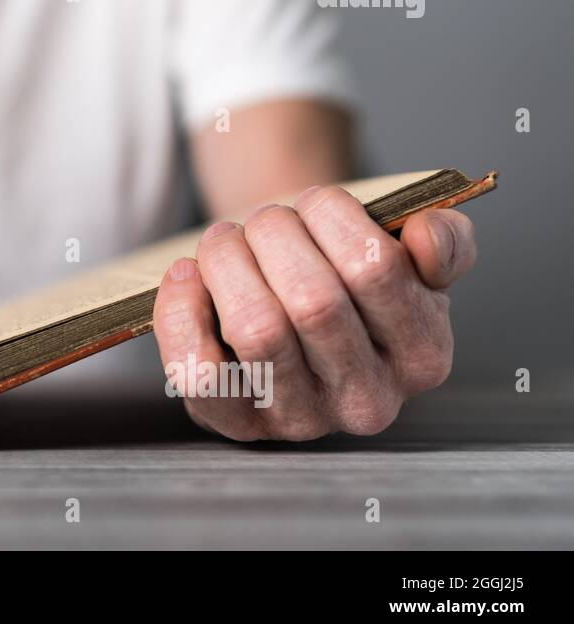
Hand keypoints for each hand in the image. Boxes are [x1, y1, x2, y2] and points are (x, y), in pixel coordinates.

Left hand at [153, 184, 476, 440]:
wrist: (286, 305)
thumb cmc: (347, 274)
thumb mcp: (412, 254)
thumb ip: (443, 241)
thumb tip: (424, 236)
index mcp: (423, 355)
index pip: (375, 266)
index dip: (330, 214)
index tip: (314, 201)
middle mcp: (368, 401)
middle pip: (312, 299)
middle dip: (273, 234)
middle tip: (263, 220)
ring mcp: (298, 419)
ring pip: (256, 329)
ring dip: (226, 261)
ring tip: (224, 242)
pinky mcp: (234, 423)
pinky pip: (198, 372)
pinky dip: (180, 309)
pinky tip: (187, 277)